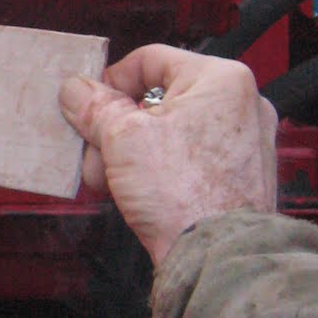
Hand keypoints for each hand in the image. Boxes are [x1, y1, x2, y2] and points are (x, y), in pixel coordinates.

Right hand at [58, 45, 278, 266]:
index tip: (88, 106)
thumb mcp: (121, 137)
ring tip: (110, 181)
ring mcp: (242, 144)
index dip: (111, 82)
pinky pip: (185, 161)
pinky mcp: (236, 178)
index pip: (150, 60)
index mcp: (221, 79)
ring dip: (130, 154)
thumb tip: (76, 90)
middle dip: (115, 129)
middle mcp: (239, 106)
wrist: (217, 258)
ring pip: (168, 133)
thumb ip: (94, 106)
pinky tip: (133, 194)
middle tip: (94, 152)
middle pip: (156, 101)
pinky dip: (156, 172)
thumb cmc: (185, 193)